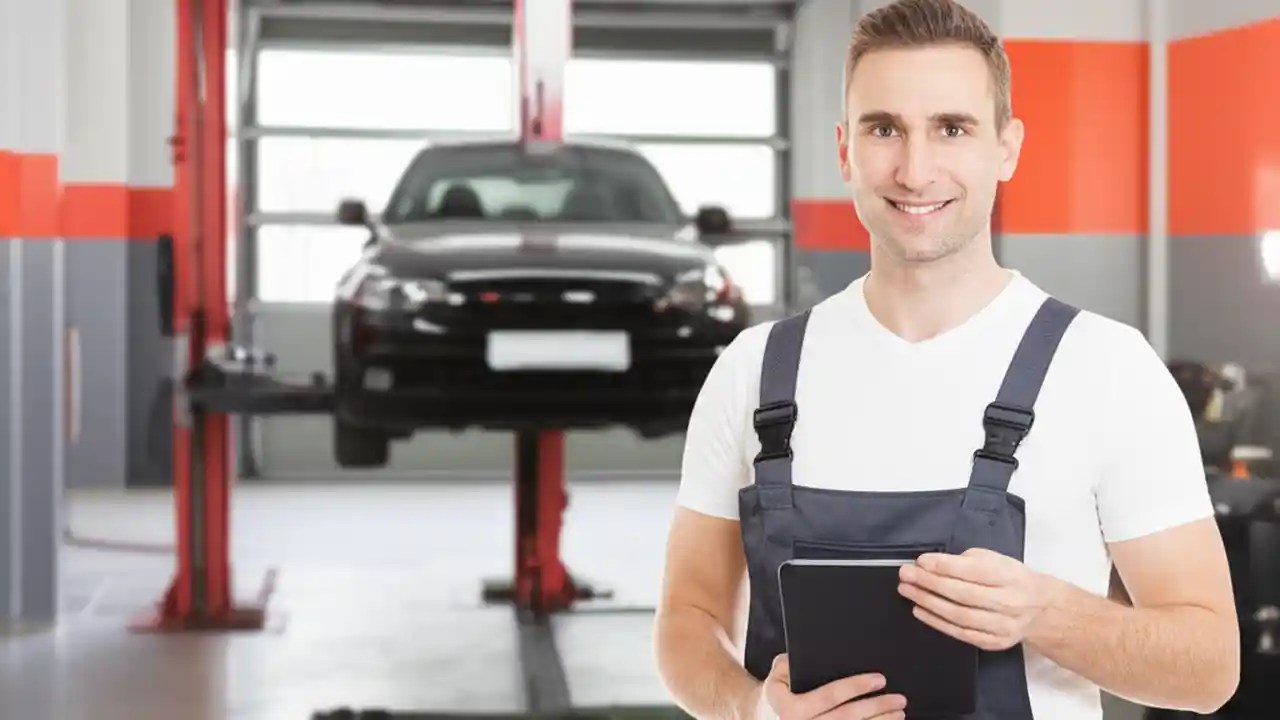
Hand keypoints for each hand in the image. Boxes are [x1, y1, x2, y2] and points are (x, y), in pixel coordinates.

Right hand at [746, 654, 906, 719]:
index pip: (831, 696)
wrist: (760, 719)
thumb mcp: (777, 672)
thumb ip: (792, 662)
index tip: (880, 679)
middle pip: (848, 718)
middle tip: (899, 699)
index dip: (857, 686)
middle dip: (877, 708)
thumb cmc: (776, 693)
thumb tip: (818, 653)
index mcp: (791, 709)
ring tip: (898, 713)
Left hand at [897, 547, 1060, 651]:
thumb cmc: (1012, 579)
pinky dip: (936, 622)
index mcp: (1009, 576)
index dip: (943, 566)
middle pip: (962, 594)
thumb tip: (931, 564)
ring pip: (959, 615)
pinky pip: (960, 633)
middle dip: (929, 583)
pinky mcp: (993, 642)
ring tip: (908, 591)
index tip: (920, 561)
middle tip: (906, 575)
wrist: (1041, 609)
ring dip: (928, 602)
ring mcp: (1001, 625)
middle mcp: (1008, 602)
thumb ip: (966, 560)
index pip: (972, 571)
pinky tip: (919, 610)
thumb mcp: (996, 560)